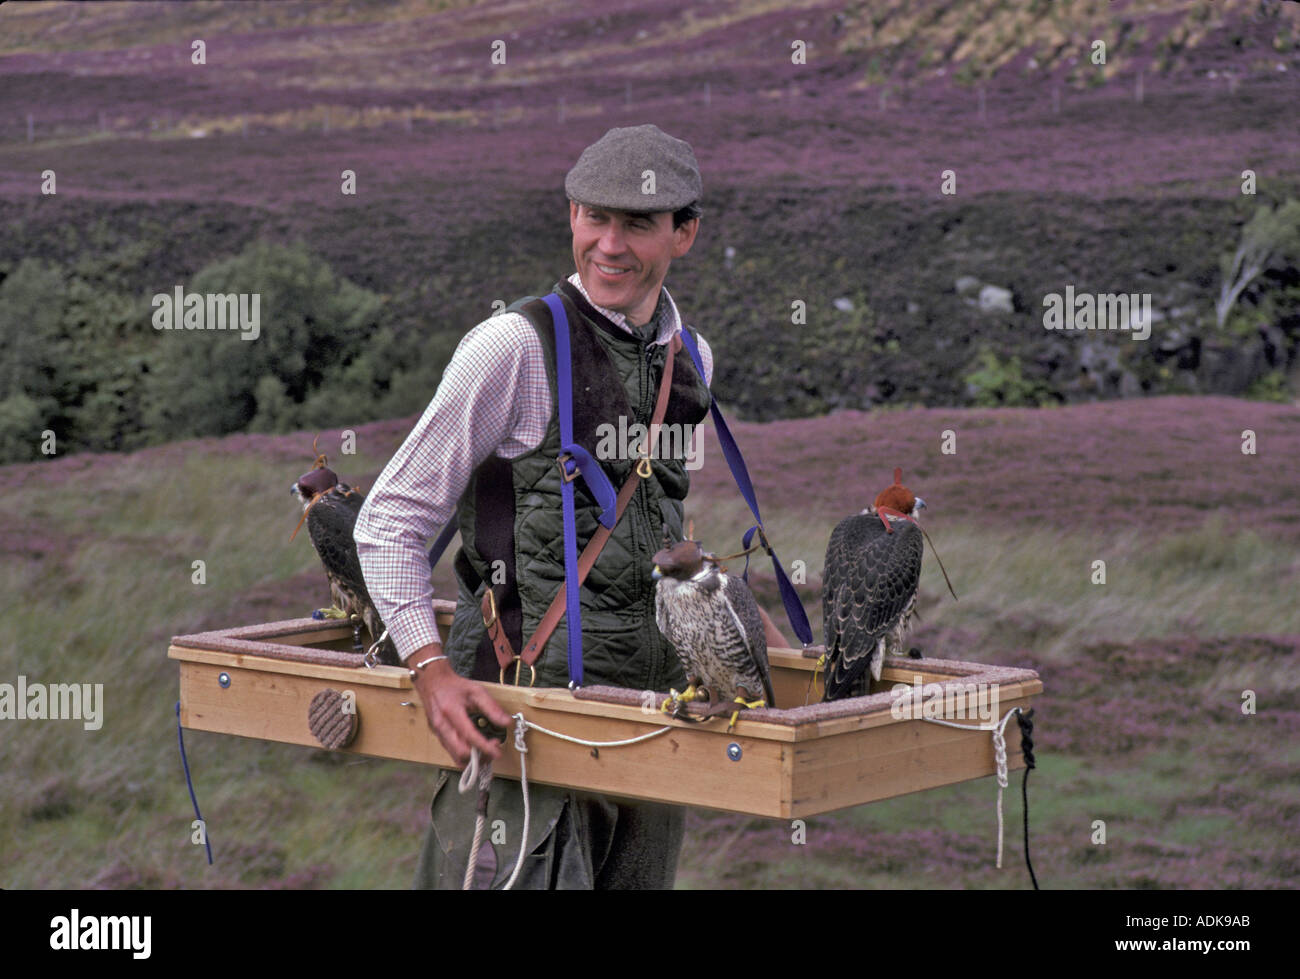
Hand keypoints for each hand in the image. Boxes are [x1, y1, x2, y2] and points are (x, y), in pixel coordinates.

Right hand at [409, 646, 512, 765]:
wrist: (432, 682)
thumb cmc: (454, 686)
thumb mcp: (476, 691)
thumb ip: (492, 708)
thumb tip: (507, 722)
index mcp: (451, 712)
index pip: (469, 736)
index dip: (485, 747)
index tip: (497, 752)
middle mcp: (442, 726)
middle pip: (461, 753)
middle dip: (480, 757)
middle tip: (493, 749)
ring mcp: (437, 733)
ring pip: (455, 757)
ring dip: (472, 759)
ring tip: (486, 750)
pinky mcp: (437, 736)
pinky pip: (451, 752)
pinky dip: (465, 755)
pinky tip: (475, 748)